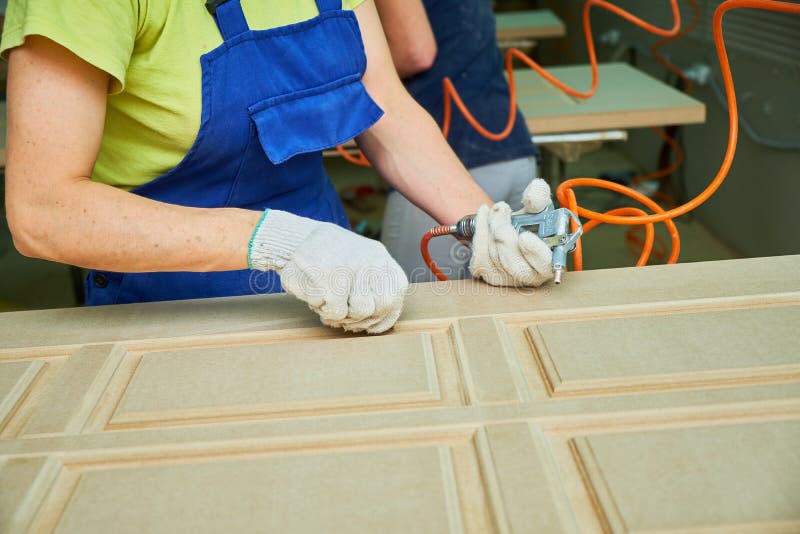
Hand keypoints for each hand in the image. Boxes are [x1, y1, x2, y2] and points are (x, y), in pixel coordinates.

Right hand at [249, 210, 407, 333]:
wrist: (296, 239)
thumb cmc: (330, 260)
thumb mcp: (360, 267)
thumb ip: (375, 292)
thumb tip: (378, 326)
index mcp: (380, 257)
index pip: (396, 292)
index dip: (383, 313)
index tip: (368, 321)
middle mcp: (370, 259)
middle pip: (381, 306)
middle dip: (361, 318)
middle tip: (343, 313)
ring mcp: (349, 266)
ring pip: (360, 311)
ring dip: (342, 315)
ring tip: (328, 302)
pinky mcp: (327, 276)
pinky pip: (335, 310)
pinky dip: (323, 309)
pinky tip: (315, 296)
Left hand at [469, 179, 553, 286]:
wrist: (509, 227)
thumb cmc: (530, 220)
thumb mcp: (538, 204)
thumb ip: (540, 197)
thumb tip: (534, 199)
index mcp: (549, 261)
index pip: (545, 265)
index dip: (535, 253)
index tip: (524, 236)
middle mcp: (529, 276)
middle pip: (513, 262)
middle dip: (504, 232)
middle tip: (501, 210)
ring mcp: (507, 278)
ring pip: (495, 256)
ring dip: (492, 227)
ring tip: (496, 211)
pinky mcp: (488, 274)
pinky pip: (480, 255)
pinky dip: (480, 231)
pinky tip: (484, 216)